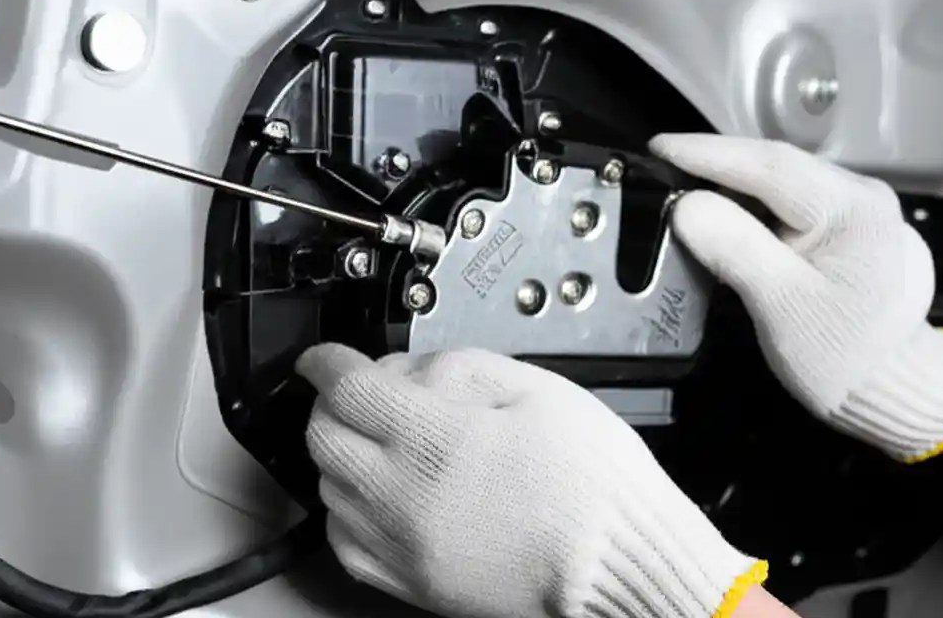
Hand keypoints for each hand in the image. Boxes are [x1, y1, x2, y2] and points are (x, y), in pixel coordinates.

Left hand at [296, 345, 767, 617]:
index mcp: (435, 438)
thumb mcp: (536, 388)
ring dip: (338, 455)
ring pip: (328, 489)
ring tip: (378, 442)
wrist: (618, 559)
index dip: (326, 363)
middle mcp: (404, 494)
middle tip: (356, 395)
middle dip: (330, 405)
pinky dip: (346, 511)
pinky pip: (345, 543)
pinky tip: (376, 495)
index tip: (325, 358)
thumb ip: (458, 368)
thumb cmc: (592, 481)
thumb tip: (407, 368)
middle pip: (323, 438)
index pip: (345, 388)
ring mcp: (403, 545)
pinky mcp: (411, 584)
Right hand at [650, 133, 942, 461]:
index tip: (658, 146)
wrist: (897, 392)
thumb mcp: (782, 305)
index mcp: (852, 207)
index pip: (769, 164)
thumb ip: (735, 248)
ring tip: (685, 181)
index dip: (707, 153)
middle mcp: (862, 196)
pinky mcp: (853, 232)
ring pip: (785, 184)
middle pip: (778, 166)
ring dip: (735, 183)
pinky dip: (756, 205)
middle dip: (718, 162)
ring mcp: (861, 212)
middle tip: (663, 161)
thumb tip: (686, 205)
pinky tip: (728, 211)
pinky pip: (795, 204)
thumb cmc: (844, 354)